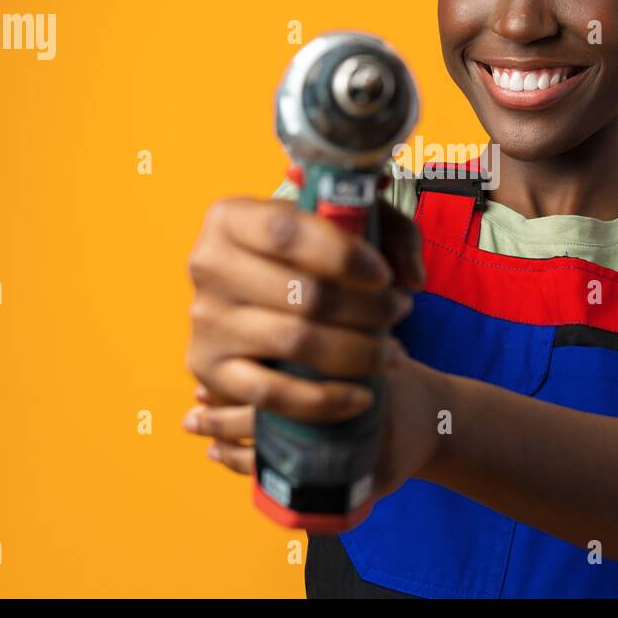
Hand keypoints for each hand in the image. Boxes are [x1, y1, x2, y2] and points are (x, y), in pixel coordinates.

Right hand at [182, 193, 431, 496]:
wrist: (264, 292)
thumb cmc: (312, 251)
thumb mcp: (347, 221)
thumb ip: (390, 231)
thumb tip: (411, 276)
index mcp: (230, 218)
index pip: (287, 232)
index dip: (344, 255)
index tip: (384, 275)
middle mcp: (208, 265)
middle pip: (301, 293)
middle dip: (367, 308)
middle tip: (401, 311)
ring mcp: (206, 321)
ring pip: (295, 342)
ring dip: (358, 352)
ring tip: (393, 352)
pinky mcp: (209, 369)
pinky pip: (271, 394)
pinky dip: (324, 400)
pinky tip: (364, 396)